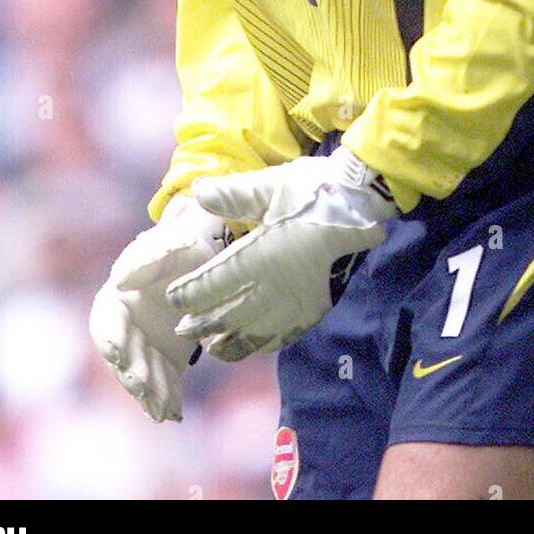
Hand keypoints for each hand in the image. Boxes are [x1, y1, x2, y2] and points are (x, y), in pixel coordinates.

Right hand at [88, 192, 227, 421]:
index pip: (105, 322)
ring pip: (142, 376)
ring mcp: (144, 349)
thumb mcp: (170, 246)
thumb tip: (120, 281)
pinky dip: (168, 398)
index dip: (109, 336)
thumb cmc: (181, 250)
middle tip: (142, 385)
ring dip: (151, 392)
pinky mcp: (165, 362)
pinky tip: (175, 412)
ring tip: (162, 409)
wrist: (204, 266)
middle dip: (131, 372)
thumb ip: (149, 258)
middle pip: (122, 357)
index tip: (115, 350)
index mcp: (115, 299)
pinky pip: (163, 384)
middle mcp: (126, 330)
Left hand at [166, 147, 397, 358]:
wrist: (361, 204)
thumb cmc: (313, 190)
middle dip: (202, 323)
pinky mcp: (315, 309)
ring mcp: (294, 303)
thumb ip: (232, 195)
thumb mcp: (269, 185)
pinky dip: (263, 345)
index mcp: (257, 257)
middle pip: (227, 314)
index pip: (213, 284)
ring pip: (253, 333)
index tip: (173, 299)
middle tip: (183, 330)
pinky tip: (255, 346)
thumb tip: (198, 192)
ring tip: (212, 348)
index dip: (189, 294)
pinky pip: (284, 336)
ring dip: (229, 342)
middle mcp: (272, 287)